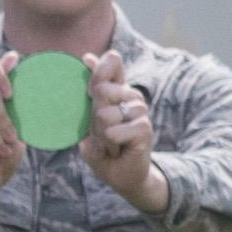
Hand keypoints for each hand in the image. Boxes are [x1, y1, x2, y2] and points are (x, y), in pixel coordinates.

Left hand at [84, 61, 166, 209]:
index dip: (99, 69)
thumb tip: (87, 56)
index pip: (112, 61)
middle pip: (100, 90)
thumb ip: (90, 88)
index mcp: (118, 89)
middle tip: (102, 132)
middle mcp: (132, 95)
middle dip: (92, 117)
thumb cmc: (103, 146)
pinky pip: (112, 132)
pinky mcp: (144, 128)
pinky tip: (118, 150)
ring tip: (110, 143)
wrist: (121, 175)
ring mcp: (140, 111)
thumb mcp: (90, 118)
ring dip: (100, 135)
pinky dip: (108, 146)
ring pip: (103, 115)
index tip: (91, 90)